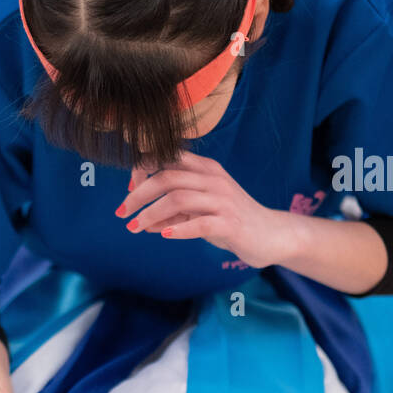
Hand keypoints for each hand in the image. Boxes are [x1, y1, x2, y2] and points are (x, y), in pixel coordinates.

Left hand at [117, 150, 297, 267]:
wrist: (270, 234)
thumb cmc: (229, 220)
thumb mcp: (198, 211)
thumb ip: (172, 212)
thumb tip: (141, 222)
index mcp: (205, 168)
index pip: (168, 157)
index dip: (143, 169)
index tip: (129, 189)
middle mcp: (213, 179)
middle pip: (167, 177)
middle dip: (138, 195)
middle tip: (121, 213)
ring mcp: (223, 200)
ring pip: (178, 199)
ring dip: (151, 214)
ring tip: (135, 228)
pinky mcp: (230, 223)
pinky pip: (200, 223)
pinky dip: (179, 228)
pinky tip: (164, 235)